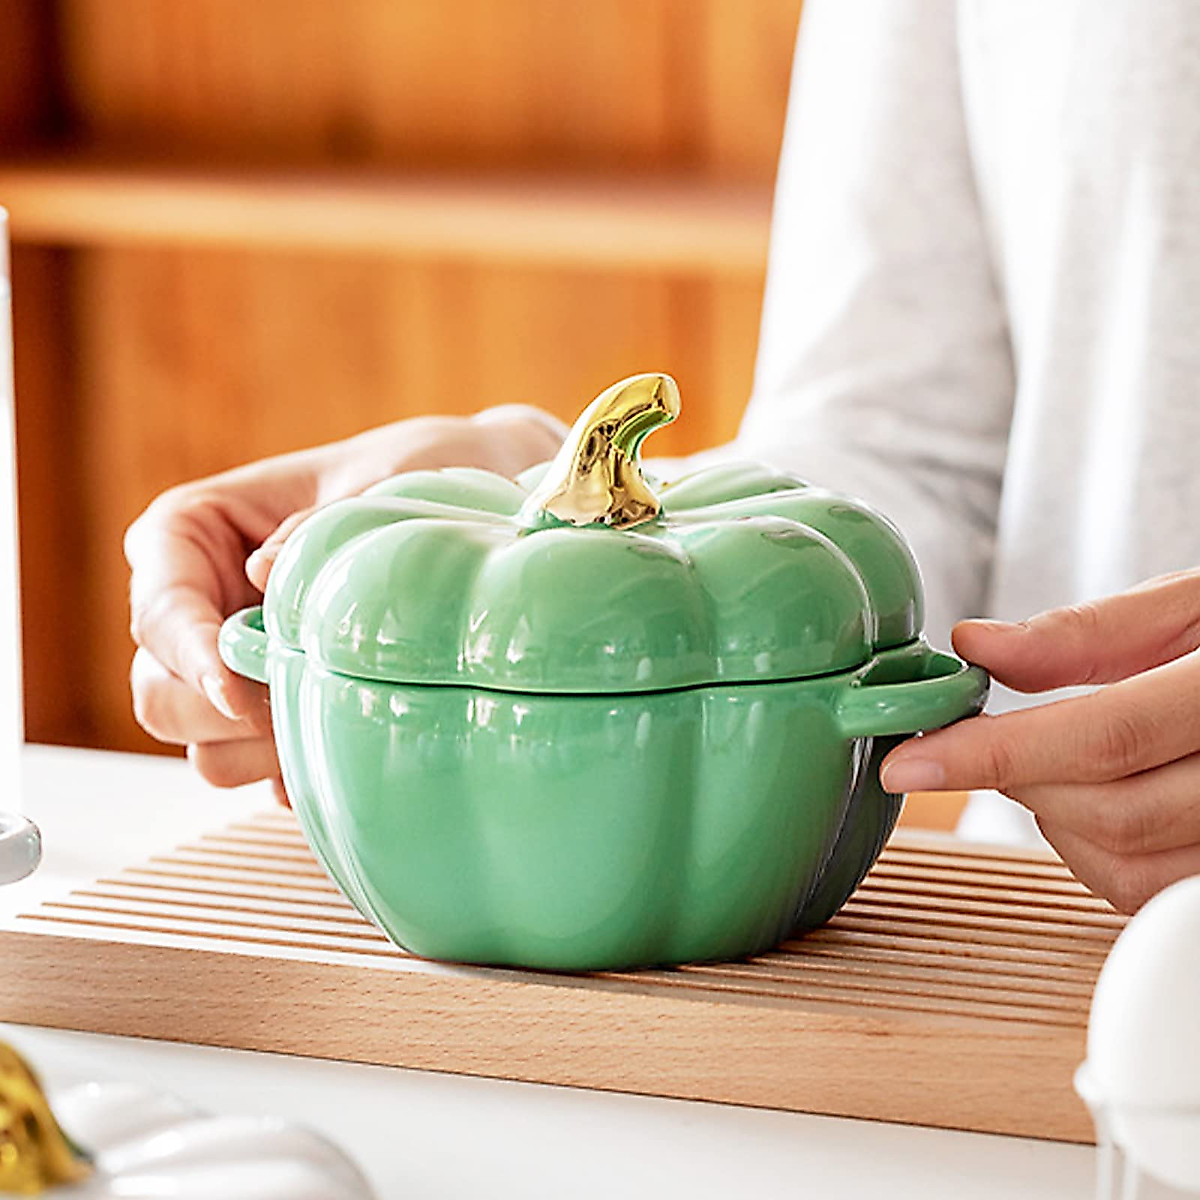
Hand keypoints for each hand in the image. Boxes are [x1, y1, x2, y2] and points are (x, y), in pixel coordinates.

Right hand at [125, 406, 566, 796]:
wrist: (467, 498)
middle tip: (310, 701)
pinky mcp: (268, 713)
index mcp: (186, 534)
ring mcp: (225, 669)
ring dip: (268, 750)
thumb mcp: (376, 481)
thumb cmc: (408, 476)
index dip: (191, 658)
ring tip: (344, 709)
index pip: (160, 611)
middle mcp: (192, 608)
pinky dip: (297, 770)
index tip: (238, 692)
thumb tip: (263, 575)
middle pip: (160, 695)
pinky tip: (349, 736)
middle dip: (228, 715)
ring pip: (204, 748)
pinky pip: (257, 772)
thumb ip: (317, 525)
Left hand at [880, 570, 1199, 912]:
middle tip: (992, 743)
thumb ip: (1087, 631)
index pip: (1106, 735)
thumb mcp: (1196, 602)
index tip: (909, 761)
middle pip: (1110, 812)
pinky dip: (1100, 858)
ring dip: (1056, 823)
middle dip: (1023, 782)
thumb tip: (978, 646)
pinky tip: (1098, 805)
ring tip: (1054, 768)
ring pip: (1128, 868)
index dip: (994, 753)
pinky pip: (1154, 893)